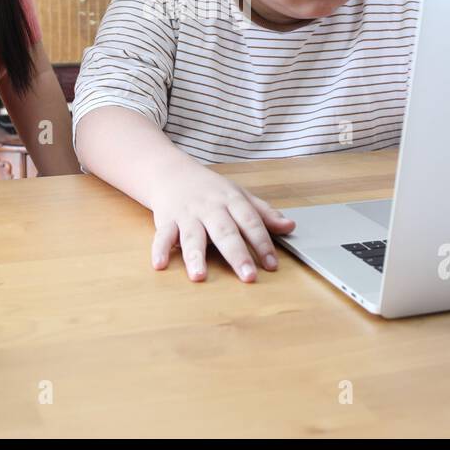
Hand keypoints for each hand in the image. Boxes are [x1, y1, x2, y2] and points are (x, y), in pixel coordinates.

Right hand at [149, 164, 295, 281]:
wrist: (172, 172)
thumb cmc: (210, 189)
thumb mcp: (239, 196)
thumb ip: (263, 213)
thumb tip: (290, 226)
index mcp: (231, 201)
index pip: (250, 222)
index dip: (262, 243)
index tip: (272, 264)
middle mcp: (210, 208)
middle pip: (224, 232)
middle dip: (237, 255)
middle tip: (248, 277)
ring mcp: (187, 214)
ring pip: (192, 236)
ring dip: (195, 256)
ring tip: (199, 276)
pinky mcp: (166, 220)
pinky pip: (162, 236)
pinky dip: (159, 250)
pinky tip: (160, 264)